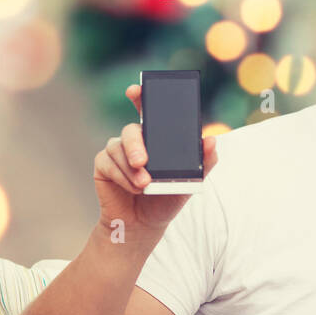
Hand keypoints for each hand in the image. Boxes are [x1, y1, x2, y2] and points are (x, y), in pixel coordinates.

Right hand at [92, 82, 217, 238]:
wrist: (144, 224)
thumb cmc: (167, 198)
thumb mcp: (190, 181)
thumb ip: (203, 162)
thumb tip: (212, 140)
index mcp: (156, 138)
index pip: (148, 110)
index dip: (141, 96)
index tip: (136, 90)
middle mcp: (135, 140)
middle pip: (131, 130)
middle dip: (136, 144)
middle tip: (143, 162)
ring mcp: (117, 151)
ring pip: (119, 148)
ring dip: (132, 169)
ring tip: (144, 186)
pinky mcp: (103, 165)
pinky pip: (108, 164)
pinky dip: (122, 177)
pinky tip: (133, 188)